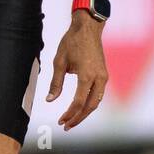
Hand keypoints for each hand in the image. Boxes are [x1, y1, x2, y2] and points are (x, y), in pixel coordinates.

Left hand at [45, 14, 108, 129]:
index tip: (61, 121)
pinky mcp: (104, 74)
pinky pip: (98, 94)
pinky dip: (90, 103)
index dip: (70, 114)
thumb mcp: (59, 62)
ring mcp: (103, 76)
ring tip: (72, 120)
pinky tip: (80, 107)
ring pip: (96, 102)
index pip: (79, 102)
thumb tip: (50, 100)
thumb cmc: (72, 42)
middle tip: (66, 126)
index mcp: (87, 75)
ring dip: (84, 112)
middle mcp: (99, 78)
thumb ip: (56, 83)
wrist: (88, 28)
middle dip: (78, 118)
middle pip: (90, 106)